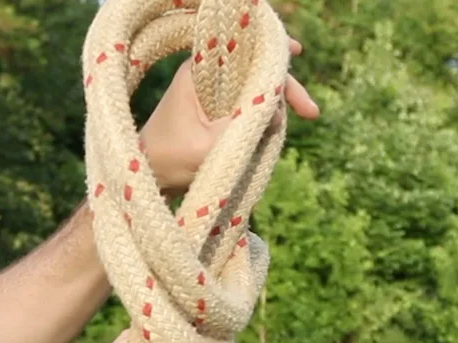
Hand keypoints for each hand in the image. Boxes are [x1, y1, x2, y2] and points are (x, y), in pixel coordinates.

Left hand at [139, 36, 320, 197]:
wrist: (146, 179)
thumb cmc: (168, 160)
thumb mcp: (207, 147)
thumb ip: (243, 128)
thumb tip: (277, 115)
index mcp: (197, 72)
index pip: (241, 49)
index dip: (271, 50)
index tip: (296, 53)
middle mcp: (206, 78)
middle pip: (255, 71)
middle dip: (284, 88)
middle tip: (311, 112)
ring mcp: (212, 97)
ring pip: (254, 92)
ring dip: (274, 108)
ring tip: (278, 134)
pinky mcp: (216, 115)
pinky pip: (247, 110)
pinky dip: (262, 121)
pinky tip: (269, 137)